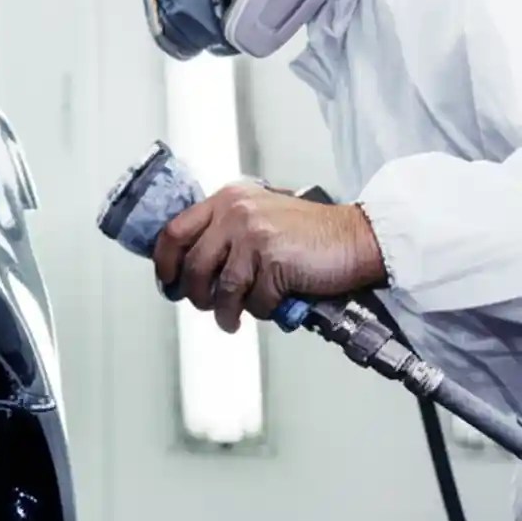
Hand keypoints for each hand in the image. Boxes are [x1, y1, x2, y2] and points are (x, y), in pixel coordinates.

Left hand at [153, 182, 386, 332]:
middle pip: (194, 266)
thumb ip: (225, 233)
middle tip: (205, 305)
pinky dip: (261, 310)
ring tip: (232, 320)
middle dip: (196, 295)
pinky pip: (254, 300)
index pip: (175, 231)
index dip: (164, 262)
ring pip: (222, 288)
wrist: (356, 237)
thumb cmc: (308, 233)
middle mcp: (236, 213)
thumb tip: (191, 269)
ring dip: (225, 312)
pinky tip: (271, 306)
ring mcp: (255, 235)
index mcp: (227, 200)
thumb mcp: (258, 216)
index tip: (167, 281)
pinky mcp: (275, 259)